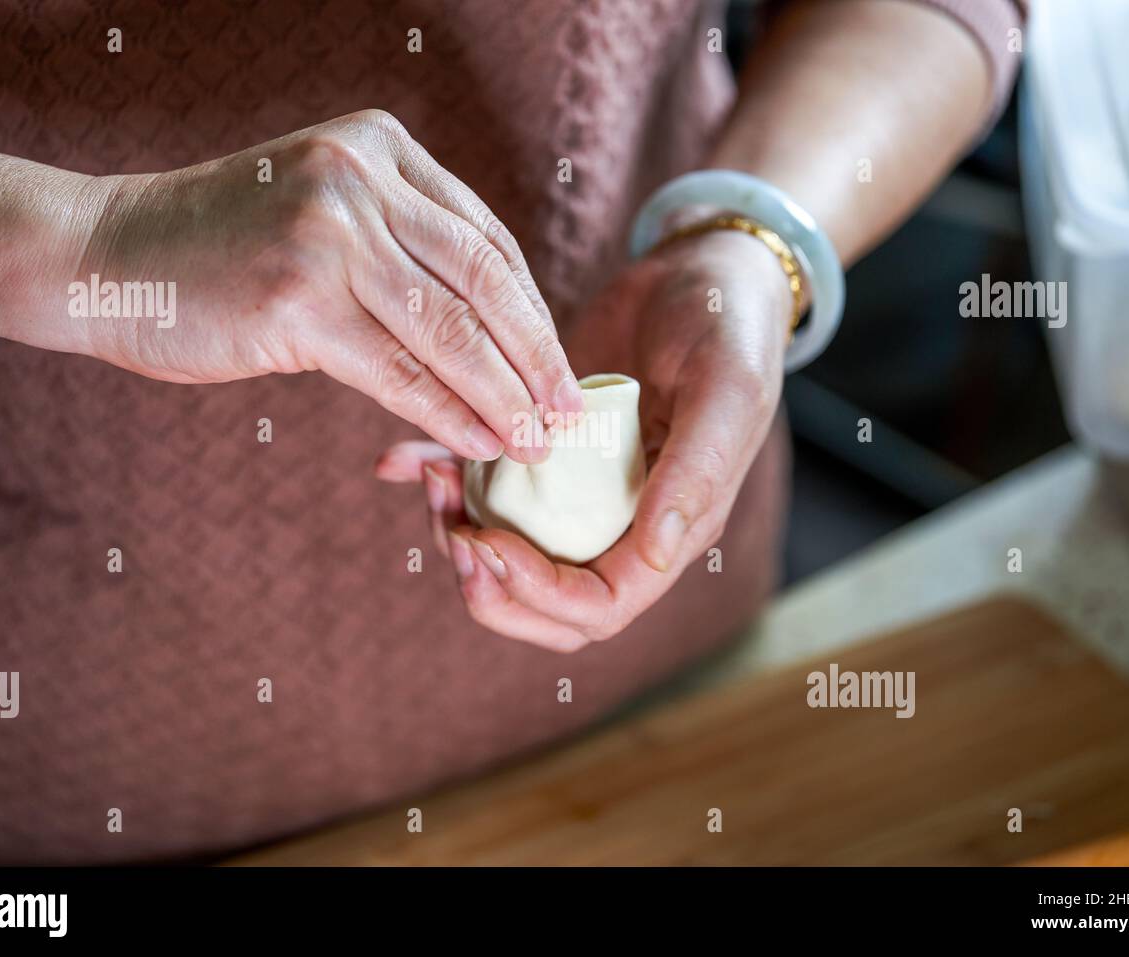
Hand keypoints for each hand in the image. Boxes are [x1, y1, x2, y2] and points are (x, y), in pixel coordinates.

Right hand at [75, 110, 581, 462]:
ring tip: (538, 443)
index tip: (558, 366)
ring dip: (505, 397)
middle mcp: (363, 177)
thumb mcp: (321, 214)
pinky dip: (449, 414)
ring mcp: (331, 233)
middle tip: (573, 412)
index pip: (486, 239)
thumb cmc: (217, 249)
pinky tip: (481, 446)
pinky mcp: (299, 298)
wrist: (105, 256)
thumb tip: (487, 329)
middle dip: (538, 357)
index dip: (532, 312)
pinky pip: (400, 371)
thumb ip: (397, 244)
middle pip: (484, 281)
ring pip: (451, 331)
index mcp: (379, 148)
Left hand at [377, 228, 790, 650]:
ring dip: (459, 535)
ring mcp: (579, 494)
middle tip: (450, 536)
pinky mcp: (544, 452)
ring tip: (431, 480)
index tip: (490, 544)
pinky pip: (488, 488)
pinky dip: (443, 480)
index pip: (600, 606)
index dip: (539, 594)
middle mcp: (620, 525)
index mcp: (670, 530)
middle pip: (547, 605)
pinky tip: (402, 460)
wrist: (700, 272)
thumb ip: (696, 473)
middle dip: (490, 587)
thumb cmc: (726, 330)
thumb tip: (655, 554)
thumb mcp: (725, 393)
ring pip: (508, 555)